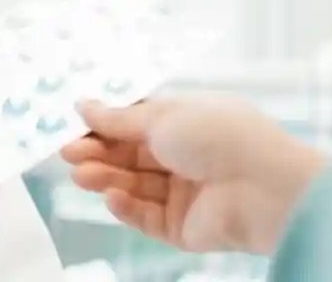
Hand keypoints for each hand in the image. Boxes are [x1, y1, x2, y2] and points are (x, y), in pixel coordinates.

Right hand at [61, 95, 328, 254]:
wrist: (264, 187)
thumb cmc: (221, 135)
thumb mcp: (162, 116)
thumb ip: (119, 118)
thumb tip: (84, 104)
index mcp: (189, 122)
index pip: (138, 123)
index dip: (107, 125)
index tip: (76, 125)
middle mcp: (188, 156)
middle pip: (133, 157)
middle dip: (100, 154)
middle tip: (68, 153)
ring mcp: (187, 193)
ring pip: (136, 187)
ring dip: (107, 179)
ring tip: (80, 175)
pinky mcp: (185, 227)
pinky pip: (148, 218)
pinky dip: (127, 208)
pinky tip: (111, 197)